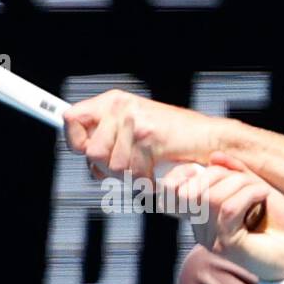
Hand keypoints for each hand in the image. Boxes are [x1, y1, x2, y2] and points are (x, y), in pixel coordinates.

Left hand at [62, 89, 221, 180]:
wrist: (211, 141)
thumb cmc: (176, 141)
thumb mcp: (136, 133)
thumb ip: (109, 142)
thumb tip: (88, 161)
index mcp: (114, 102)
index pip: (72, 119)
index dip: (76, 142)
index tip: (86, 153)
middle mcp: (121, 107)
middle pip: (91, 152)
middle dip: (109, 169)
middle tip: (131, 168)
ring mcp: (134, 120)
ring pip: (112, 166)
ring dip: (130, 178)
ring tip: (147, 169)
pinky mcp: (147, 136)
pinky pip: (133, 173)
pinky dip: (146, 182)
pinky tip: (157, 173)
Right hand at [162, 152, 283, 281]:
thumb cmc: (278, 224)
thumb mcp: (254, 189)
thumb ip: (235, 173)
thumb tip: (214, 157)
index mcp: (201, 216)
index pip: (172, 192)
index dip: (184, 173)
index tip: (215, 164)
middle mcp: (201, 229)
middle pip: (195, 189)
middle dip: (225, 175)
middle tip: (249, 182)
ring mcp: (212, 239)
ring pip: (212, 197)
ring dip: (241, 184)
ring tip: (259, 191)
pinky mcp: (226, 245)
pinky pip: (229, 209)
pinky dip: (250, 194)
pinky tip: (264, 195)